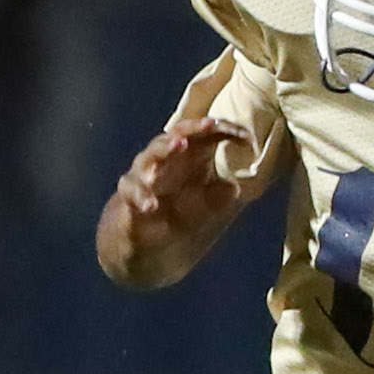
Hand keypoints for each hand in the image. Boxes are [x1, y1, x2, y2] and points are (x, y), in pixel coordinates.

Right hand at [98, 119, 267, 289]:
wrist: (144, 249)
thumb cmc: (176, 217)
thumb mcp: (207, 206)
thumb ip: (221, 194)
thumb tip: (233, 187)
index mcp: (187, 160)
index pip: (205, 136)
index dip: (224, 132)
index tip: (246, 138)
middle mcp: (164, 163)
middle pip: (176, 136)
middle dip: (192, 128)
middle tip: (208, 124)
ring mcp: (142, 179)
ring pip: (148, 156)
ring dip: (163, 148)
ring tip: (178, 145)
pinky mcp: (126, 200)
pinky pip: (130, 192)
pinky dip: (140, 196)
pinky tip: (151, 206)